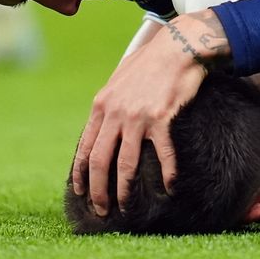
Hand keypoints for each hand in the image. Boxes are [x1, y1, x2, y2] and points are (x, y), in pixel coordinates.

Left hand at [71, 9, 229, 215]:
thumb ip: (111, 102)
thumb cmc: (152, 62)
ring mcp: (137, 117)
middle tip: (102, 211)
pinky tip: (170, 186)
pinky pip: (162, 153)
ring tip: (127, 207)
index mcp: (101, 105)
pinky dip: (167, 173)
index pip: (85, 148)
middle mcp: (115, 113)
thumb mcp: (120, 79)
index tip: (81, 193)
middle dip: (98, 190)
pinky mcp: (161, 118)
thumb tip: (106, 121)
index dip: (81, 174)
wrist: (178, 48)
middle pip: (100, 161)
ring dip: (124, 189)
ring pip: (125, 162)